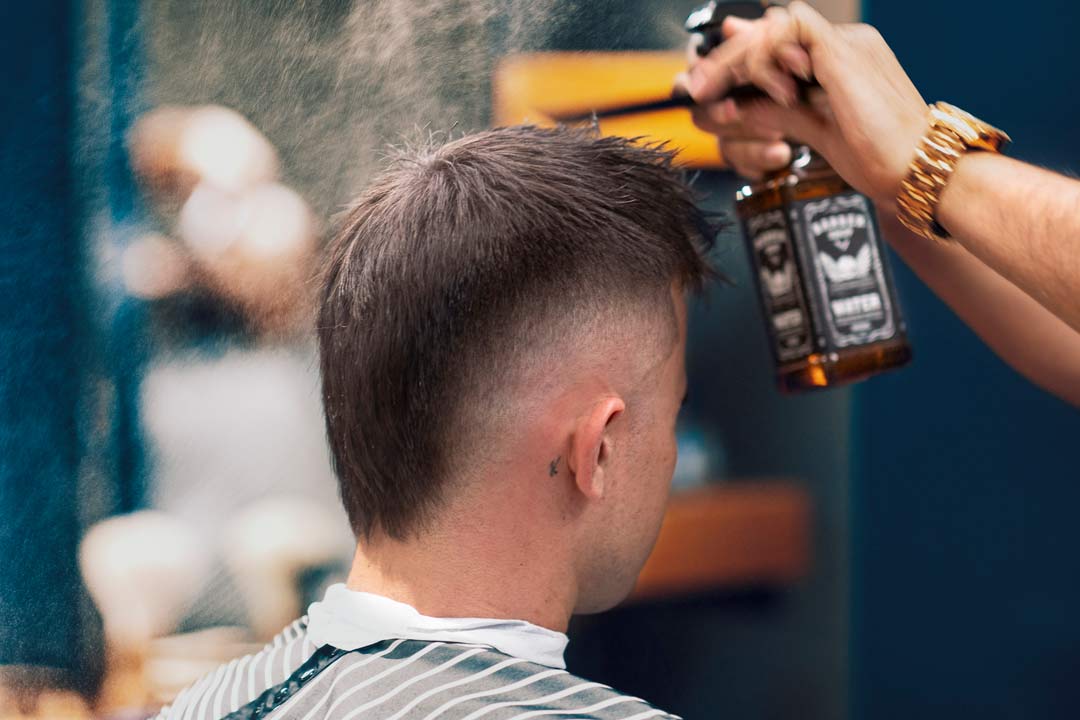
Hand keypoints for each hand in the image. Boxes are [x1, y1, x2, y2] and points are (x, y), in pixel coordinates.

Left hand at [683, 2, 927, 211]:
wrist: (915, 169)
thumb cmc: (877, 158)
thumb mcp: (812, 131)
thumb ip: (774, 110)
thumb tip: (733, 105)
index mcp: (843, 61)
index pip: (782, 43)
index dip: (742, 53)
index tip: (707, 77)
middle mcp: (847, 44)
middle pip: (774, 30)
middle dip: (727, 56)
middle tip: (695, 85)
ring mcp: (847, 44)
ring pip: (777, 26)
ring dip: (739, 57)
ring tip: (713, 89)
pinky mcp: (844, 52)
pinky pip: (790, 29)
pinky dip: (763, 55)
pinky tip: (755, 87)